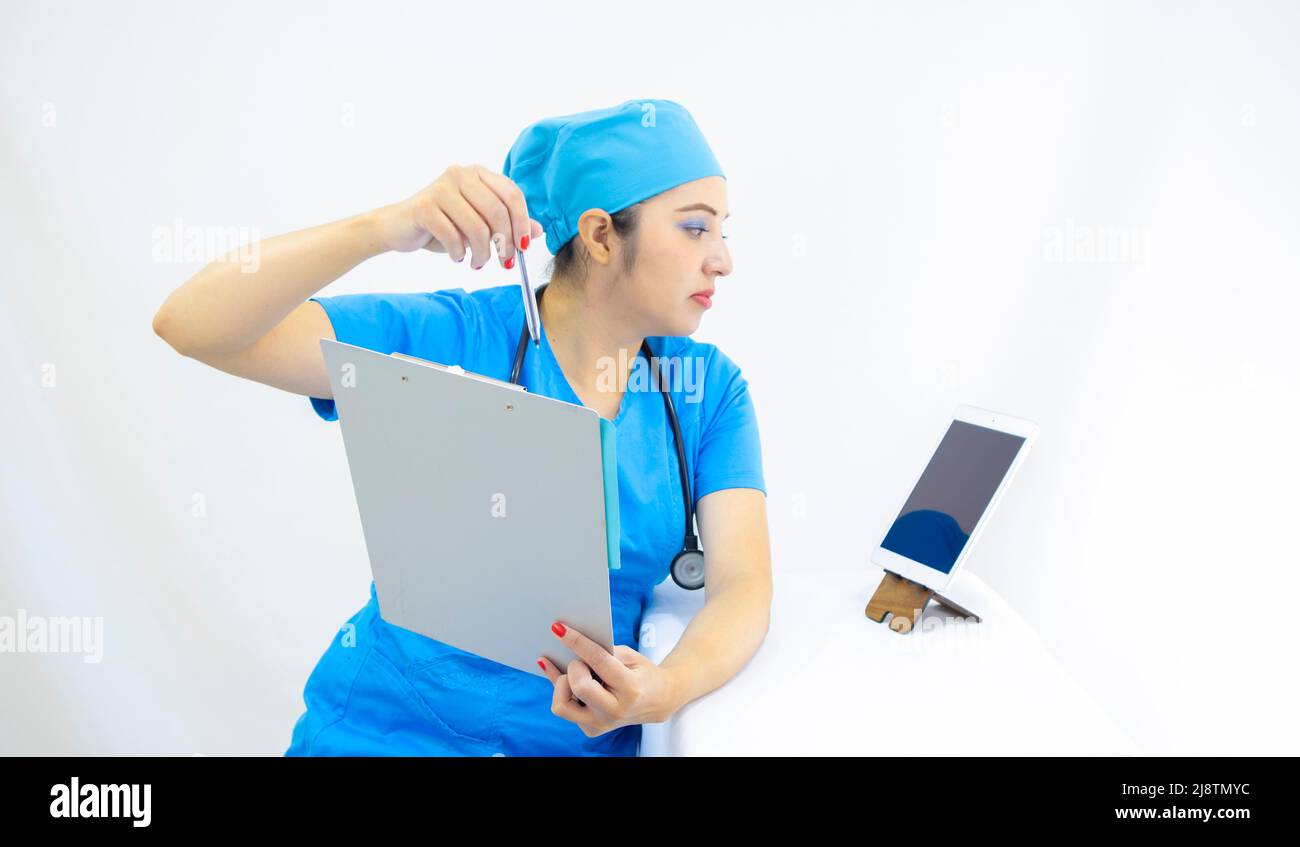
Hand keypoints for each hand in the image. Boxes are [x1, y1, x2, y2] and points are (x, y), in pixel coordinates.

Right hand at [375, 164, 544, 268]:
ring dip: (481, 253)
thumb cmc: (443, 225)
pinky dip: (459, 253)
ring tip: (477, 262)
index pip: (512, 195)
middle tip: (504, 262)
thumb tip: (538, 231)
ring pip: (477, 227)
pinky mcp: (424, 206)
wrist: (399, 228)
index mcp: (478, 174)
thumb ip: (508, 225)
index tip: (524, 247)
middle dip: (505, 242)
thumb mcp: (479, 225)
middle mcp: (461, 174)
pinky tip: (456, 256)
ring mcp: (441, 188)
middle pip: (497, 211)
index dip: (522, 223)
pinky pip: (454, 236)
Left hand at [537, 621, 677, 736]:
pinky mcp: (590, 730)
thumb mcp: (631, 656)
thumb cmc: (641, 674)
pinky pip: (563, 709)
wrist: (657, 702)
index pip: (598, 661)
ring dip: (562, 684)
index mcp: (630, 688)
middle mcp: (614, 711)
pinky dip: (560, 690)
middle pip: (578, 687)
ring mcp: (601, 724)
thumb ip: (605, 652)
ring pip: (561, 706)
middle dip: (574, 667)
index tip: (558, 629)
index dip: (577, 642)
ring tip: (572, 673)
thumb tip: (570, 646)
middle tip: (581, 662)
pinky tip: (560, 676)